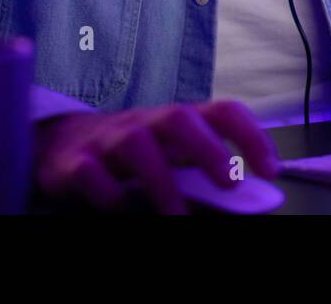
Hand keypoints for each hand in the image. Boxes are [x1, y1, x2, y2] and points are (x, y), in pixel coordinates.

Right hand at [33, 100, 279, 213]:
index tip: (270, 169)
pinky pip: (90, 172)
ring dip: (161, 184)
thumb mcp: (171, 158)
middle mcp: (144, 123)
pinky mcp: (74, 163)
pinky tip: (120, 208)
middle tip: (230, 183)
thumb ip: (207, 173)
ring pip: (136, 145)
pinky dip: (108, 193)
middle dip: (208, 148)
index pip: (222, 111)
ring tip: (178, 218)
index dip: (251, 135)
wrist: (59, 143)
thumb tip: (253, 199)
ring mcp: (108, 140)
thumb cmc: (132, 154)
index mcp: (177, 120)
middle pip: (178, 119)